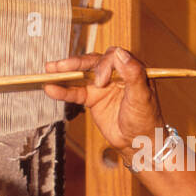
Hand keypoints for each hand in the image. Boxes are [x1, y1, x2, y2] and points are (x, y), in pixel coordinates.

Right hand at [41, 46, 165, 158]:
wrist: (138, 143)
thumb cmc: (146, 120)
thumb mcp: (142, 96)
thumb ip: (133, 74)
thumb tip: (121, 53)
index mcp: (131, 69)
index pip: (112, 57)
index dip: (103, 66)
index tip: (100, 82)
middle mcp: (115, 74)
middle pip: (93, 62)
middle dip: (76, 63)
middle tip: (61, 66)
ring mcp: (102, 85)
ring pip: (81, 75)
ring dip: (65, 73)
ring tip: (49, 70)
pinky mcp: (93, 98)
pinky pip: (75, 92)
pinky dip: (63, 91)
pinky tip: (51, 89)